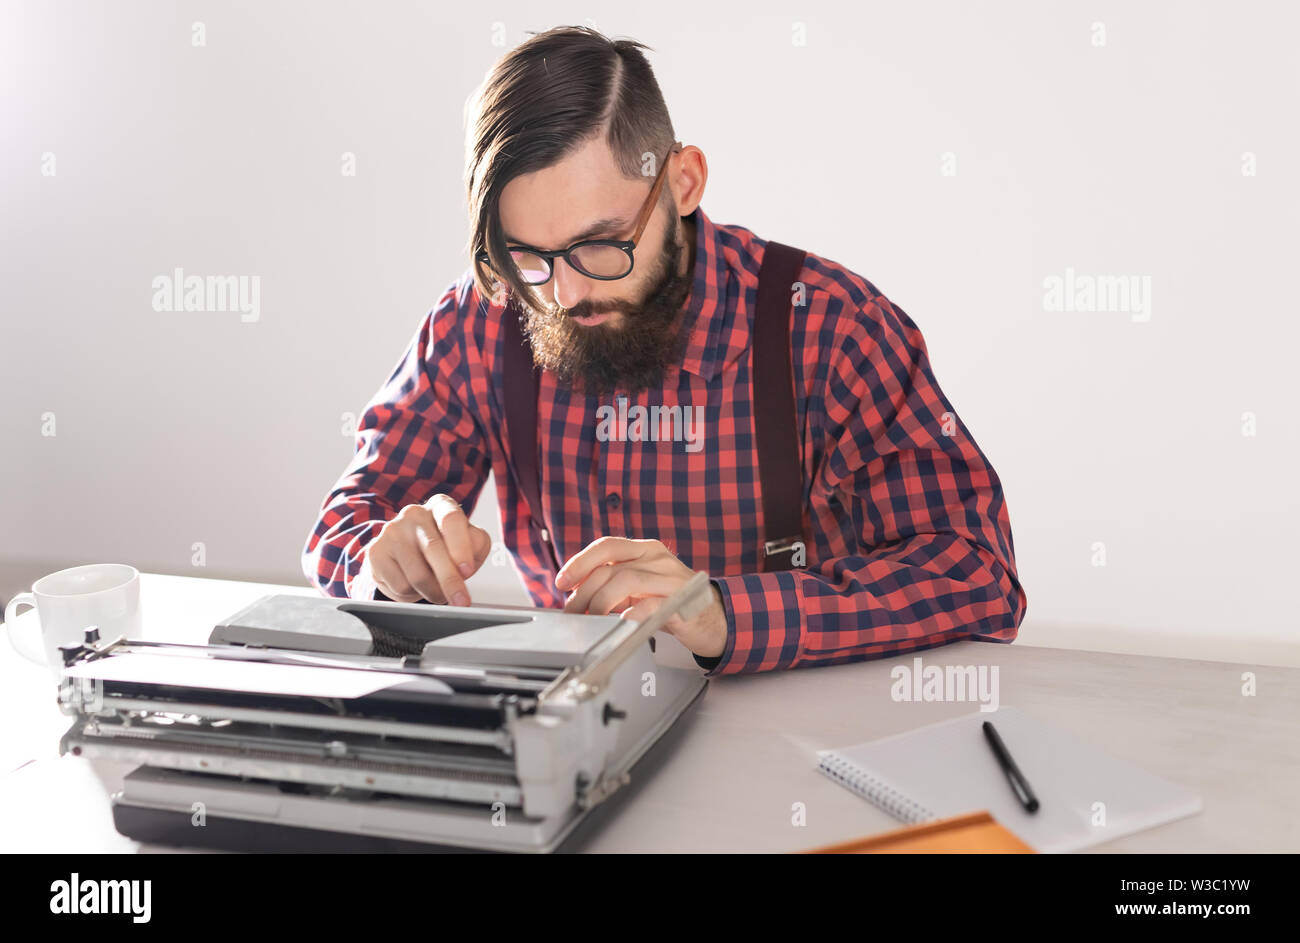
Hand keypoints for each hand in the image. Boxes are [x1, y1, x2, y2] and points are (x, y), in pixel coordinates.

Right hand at [365, 494, 491, 604]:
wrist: (412, 552)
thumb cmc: (447, 546)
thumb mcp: (471, 542)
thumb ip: (476, 546)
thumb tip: (465, 565)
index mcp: (441, 505)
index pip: (451, 520)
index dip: (460, 547)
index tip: (467, 571)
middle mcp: (414, 513)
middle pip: (433, 549)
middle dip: (450, 581)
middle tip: (461, 600)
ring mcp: (392, 531)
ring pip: (416, 574)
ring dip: (433, 591)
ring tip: (437, 589)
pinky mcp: (376, 552)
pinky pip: (399, 585)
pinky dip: (412, 595)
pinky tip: (415, 585)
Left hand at [555, 537, 727, 658]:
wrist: (716, 618)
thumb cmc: (673, 601)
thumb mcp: (641, 586)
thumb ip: (614, 583)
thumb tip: (577, 593)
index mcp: (646, 550)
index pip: (606, 546)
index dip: (580, 562)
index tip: (562, 582)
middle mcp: (658, 558)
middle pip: (610, 568)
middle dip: (584, 592)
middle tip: (574, 611)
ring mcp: (671, 579)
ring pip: (626, 581)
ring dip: (600, 602)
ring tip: (592, 618)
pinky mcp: (681, 602)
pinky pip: (651, 604)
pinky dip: (631, 613)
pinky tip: (621, 622)